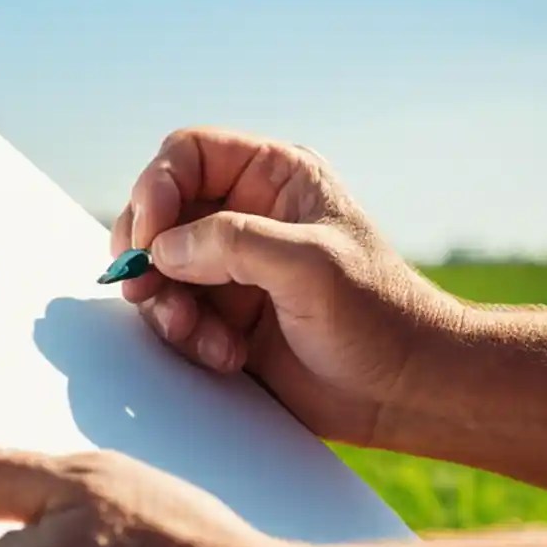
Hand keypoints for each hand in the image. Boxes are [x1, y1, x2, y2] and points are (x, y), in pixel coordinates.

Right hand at [111, 128, 462, 445]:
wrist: (403, 392)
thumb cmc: (379, 316)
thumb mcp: (310, 265)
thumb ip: (233, 244)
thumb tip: (163, 249)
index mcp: (274, 178)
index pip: (188, 155)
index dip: (156, 188)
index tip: (148, 235)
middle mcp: (246, 216)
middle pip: (160, 212)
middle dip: (147, 254)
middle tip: (144, 289)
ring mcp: (231, 269)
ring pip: (158, 270)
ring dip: (165, 305)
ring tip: (197, 334)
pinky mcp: (224, 317)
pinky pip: (174, 316)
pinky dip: (185, 338)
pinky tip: (225, 356)